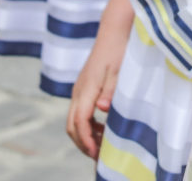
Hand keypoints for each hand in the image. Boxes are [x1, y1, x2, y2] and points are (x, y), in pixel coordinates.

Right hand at [66, 31, 126, 159]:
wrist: (113, 33)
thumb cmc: (119, 52)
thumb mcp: (120, 72)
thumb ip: (111, 91)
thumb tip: (102, 109)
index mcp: (87, 88)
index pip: (80, 121)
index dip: (86, 141)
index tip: (97, 155)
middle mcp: (79, 91)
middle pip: (71, 125)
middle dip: (82, 143)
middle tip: (99, 157)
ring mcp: (80, 90)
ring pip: (74, 120)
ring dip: (85, 136)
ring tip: (104, 146)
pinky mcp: (84, 89)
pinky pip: (80, 113)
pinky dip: (88, 127)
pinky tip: (103, 130)